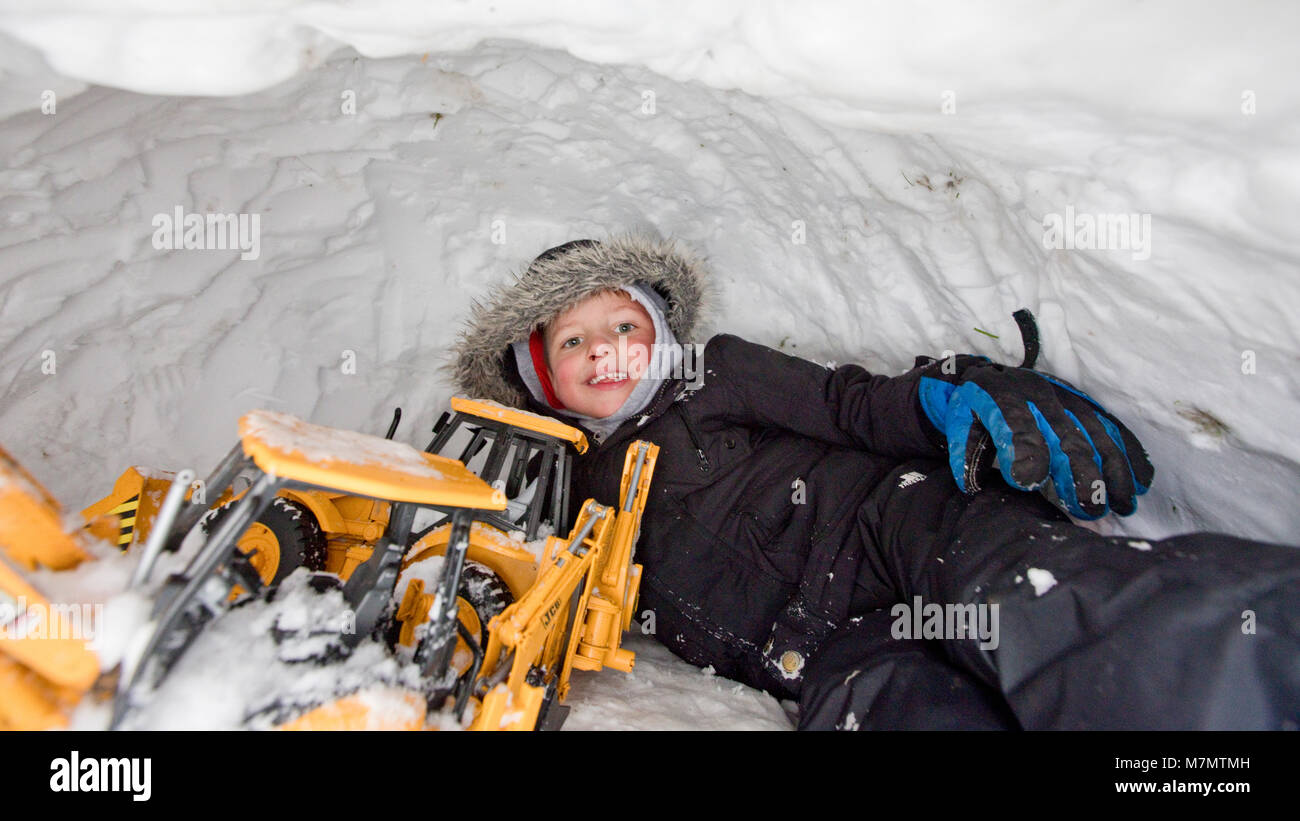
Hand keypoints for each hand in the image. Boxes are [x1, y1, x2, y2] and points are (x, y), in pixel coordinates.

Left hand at [918, 360, 1153, 518]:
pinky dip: (1129, 454)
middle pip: (1066, 437)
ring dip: (1114, 471)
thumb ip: (967, 452)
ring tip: (1123, 505)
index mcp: (1001, 398)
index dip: (1024, 453)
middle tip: (1089, 509)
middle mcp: (1039, 395)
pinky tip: (1142, 481)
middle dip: (1081, 474)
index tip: (1030, 483)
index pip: (1016, 426)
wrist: (987, 376)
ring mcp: (1067, 398)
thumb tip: (973, 484)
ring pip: (1097, 434)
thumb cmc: (972, 411)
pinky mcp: (1085, 403)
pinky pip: (1112, 427)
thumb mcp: (959, 425)